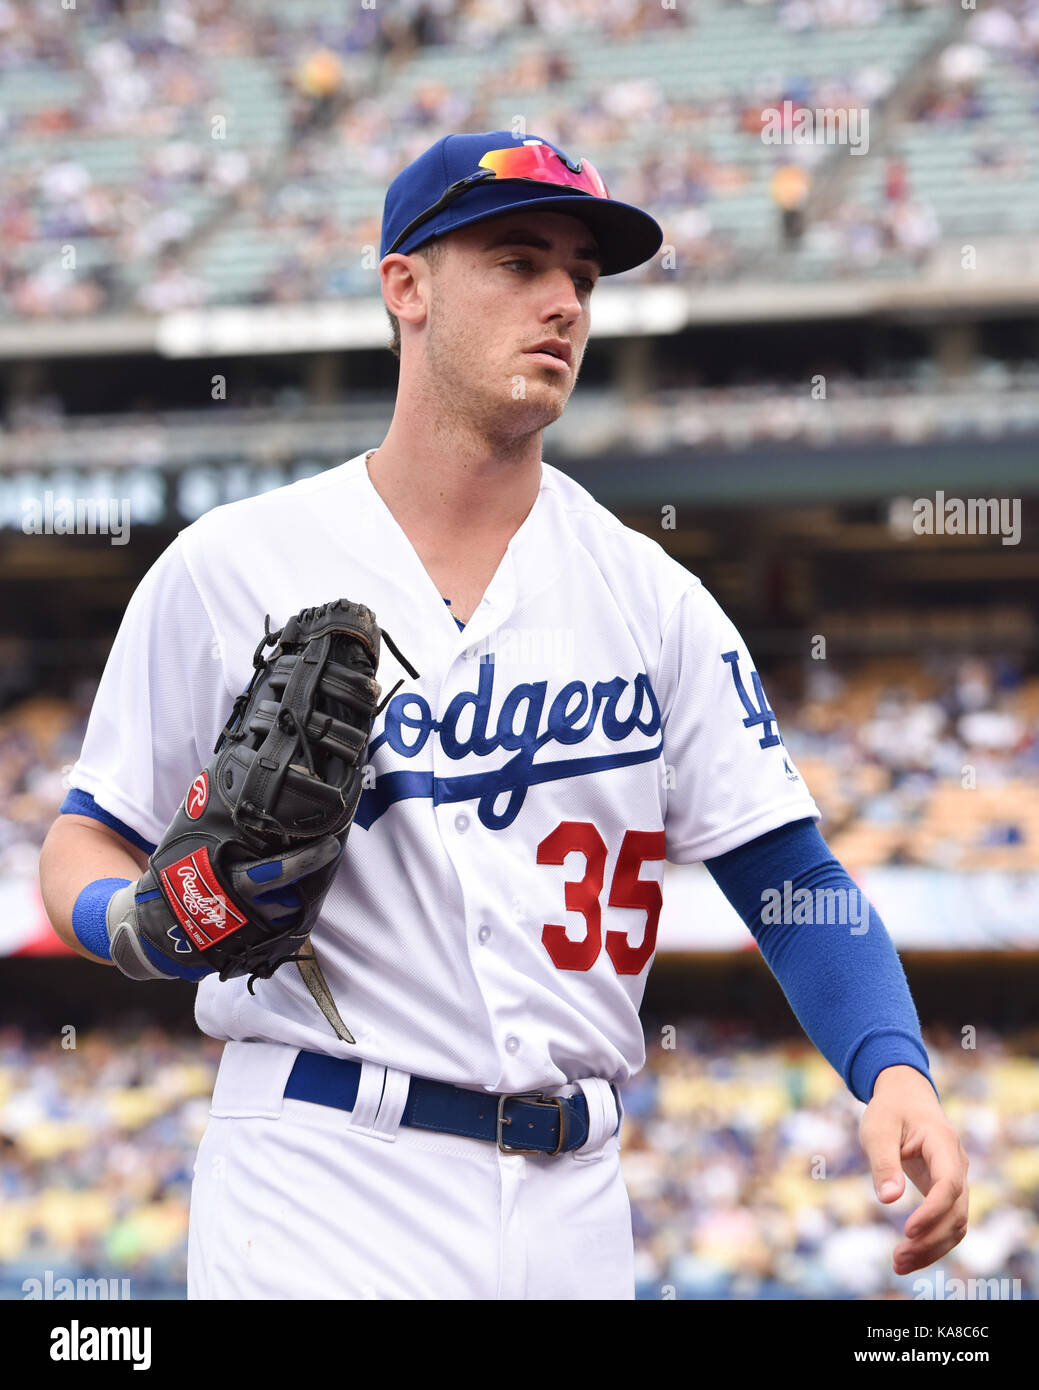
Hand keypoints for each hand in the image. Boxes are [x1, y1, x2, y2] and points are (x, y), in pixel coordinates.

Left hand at [859, 1064, 969, 1275]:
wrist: (905, 1097)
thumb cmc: (889, 1110)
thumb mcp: (878, 1128)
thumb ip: (883, 1162)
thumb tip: (889, 1200)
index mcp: (943, 1144)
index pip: (949, 1185)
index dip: (932, 1212)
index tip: (907, 1231)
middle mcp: (957, 1165)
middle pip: (956, 1212)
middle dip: (930, 1239)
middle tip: (897, 1258)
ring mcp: (956, 1179)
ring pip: (956, 1223)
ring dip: (933, 1248)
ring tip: (899, 1264)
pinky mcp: (947, 1192)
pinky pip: (948, 1222)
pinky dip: (933, 1242)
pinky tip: (910, 1256)